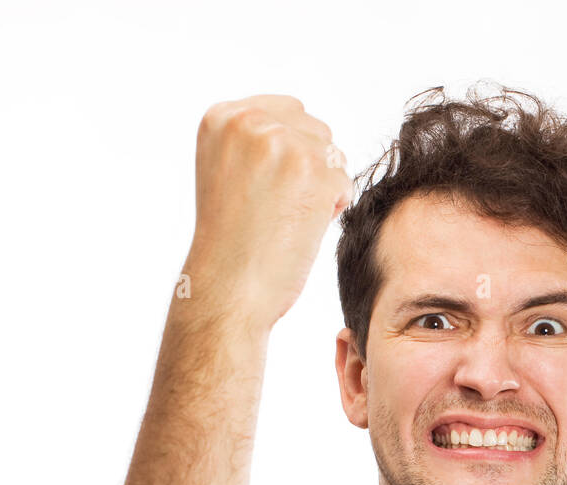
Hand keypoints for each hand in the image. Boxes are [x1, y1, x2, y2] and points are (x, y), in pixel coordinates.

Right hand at [184, 94, 351, 335]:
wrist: (227, 289)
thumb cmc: (229, 245)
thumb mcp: (226, 173)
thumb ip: (256, 143)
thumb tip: (309, 130)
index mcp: (222, 117)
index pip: (286, 112)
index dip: (292, 153)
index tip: (271, 189)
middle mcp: (250, 122)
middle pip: (315, 130)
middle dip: (311, 168)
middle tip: (280, 209)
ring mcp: (282, 144)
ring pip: (333, 155)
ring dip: (323, 189)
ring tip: (288, 219)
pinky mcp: (313, 172)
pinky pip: (344, 183)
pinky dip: (332, 211)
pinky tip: (302, 230)